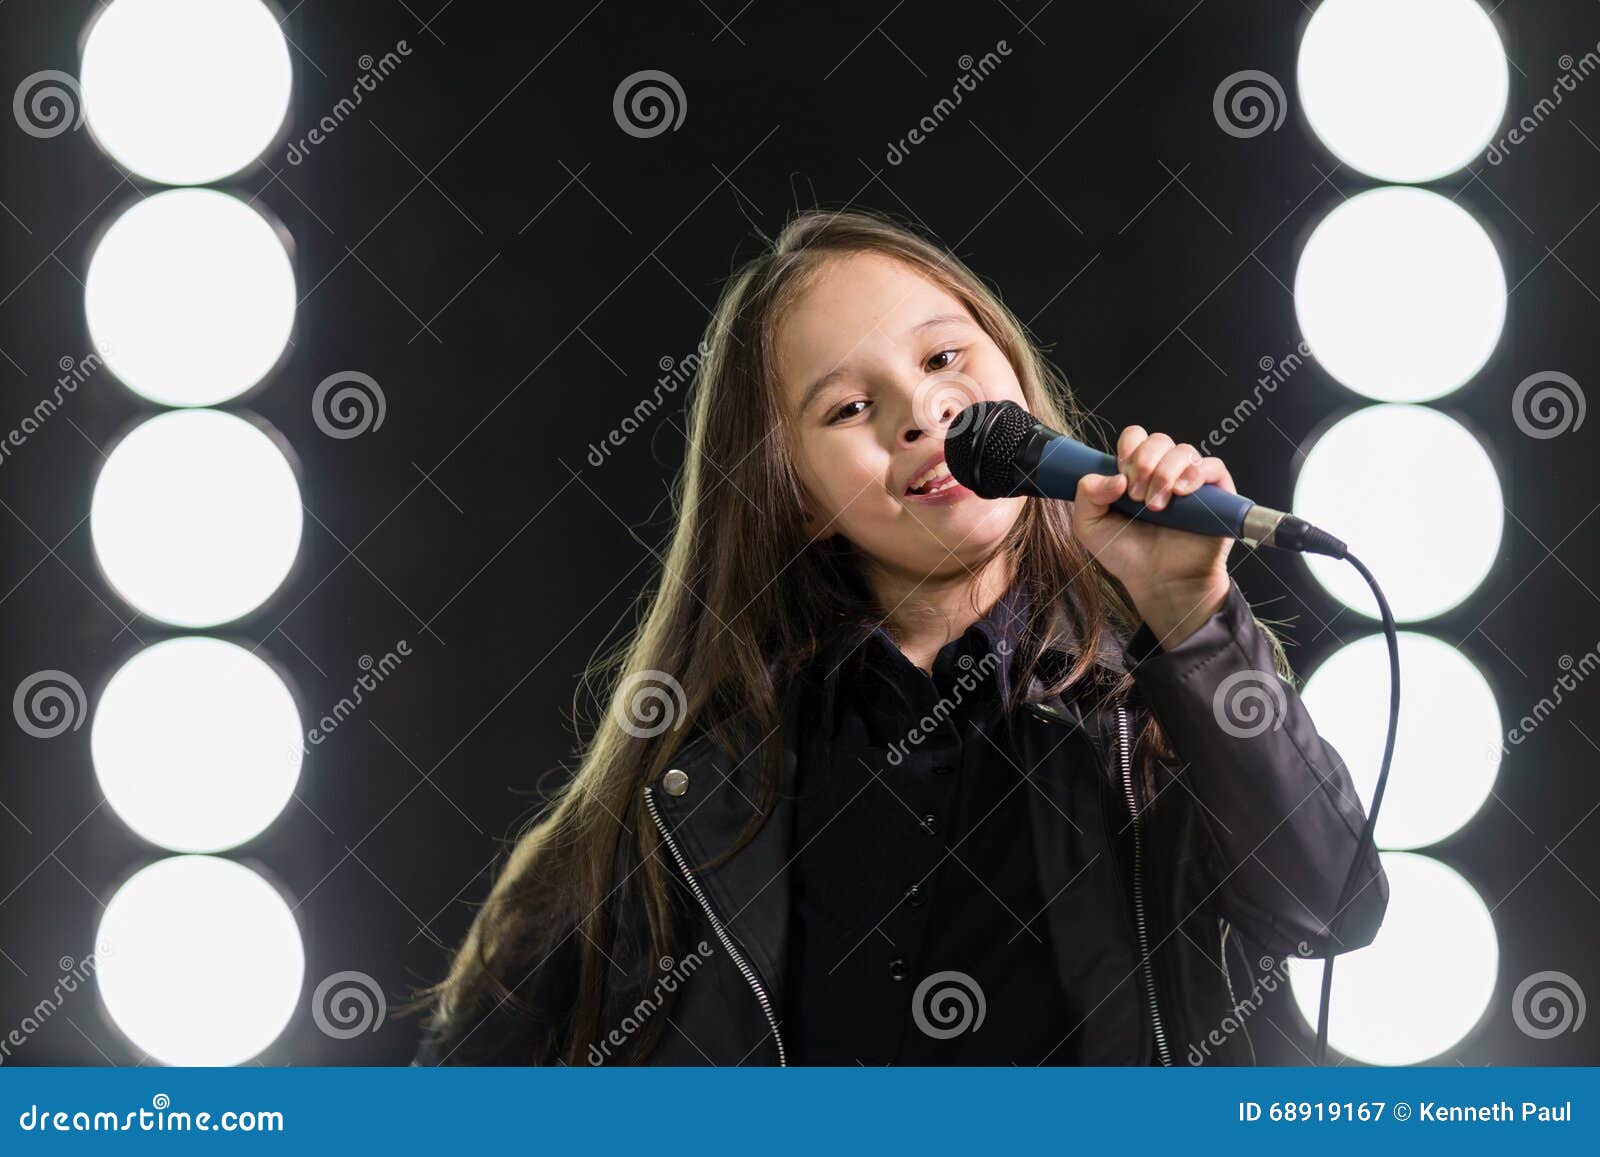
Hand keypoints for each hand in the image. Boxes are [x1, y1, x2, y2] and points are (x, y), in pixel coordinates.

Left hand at [1072, 426, 1233, 645]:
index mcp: (1137, 473)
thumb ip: (1087, 495)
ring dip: (1165, 473)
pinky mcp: (1216, 495)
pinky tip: (1181, 493)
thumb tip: (1114, 476)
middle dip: (1143, 463)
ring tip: (1155, 506)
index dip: (1128, 449)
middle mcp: (1165, 472)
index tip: (1121, 477)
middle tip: (1136, 497)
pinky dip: (1195, 474)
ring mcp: (1191, 482)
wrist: (1158, 583)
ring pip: (1184, 450)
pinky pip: (1213, 466)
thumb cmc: (1127, 554)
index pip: (1136, 437)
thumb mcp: (1090, 526)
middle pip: (1158, 440)